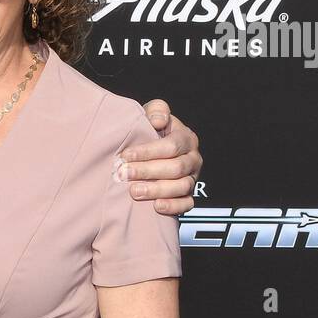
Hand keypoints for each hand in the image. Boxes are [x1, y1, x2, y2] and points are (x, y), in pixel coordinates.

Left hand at [118, 101, 201, 215]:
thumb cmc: (151, 131)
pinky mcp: (188, 195)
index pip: (171, 146)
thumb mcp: (153, 115)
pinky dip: (173, 206)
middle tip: (124, 174)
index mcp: (186, 138)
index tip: (125, 156)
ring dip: (157, 190)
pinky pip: (187, 204)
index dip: (148, 152)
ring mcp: (192, 178)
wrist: (154, 152)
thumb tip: (158, 120)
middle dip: (148, 171)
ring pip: (181, 187)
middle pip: (176, 168)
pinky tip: (156, 207)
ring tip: (134, 191)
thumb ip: (156, 110)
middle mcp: (193, 159)